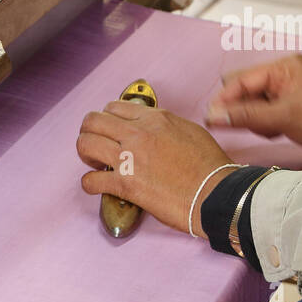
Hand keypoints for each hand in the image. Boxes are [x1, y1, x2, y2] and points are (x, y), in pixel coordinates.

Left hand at [77, 100, 234, 237]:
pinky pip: (90, 180)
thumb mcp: (188, 130)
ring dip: (85, 154)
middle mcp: (138, 133)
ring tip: (96, 164)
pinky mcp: (125, 184)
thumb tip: (150, 126)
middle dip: (89, 133)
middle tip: (96, 147)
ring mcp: (129, 158)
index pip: (113, 107)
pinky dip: (89, 184)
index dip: (106, 120)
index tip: (109, 131)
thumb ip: (163, 124)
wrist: (216, 194)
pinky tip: (97, 186)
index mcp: (154, 118)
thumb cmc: (210, 167)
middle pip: (92, 121)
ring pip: (85, 144)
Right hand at [205, 54, 301, 165]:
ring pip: (250, 106)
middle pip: (243, 91)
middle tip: (249, 125)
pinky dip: (262, 126)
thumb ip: (246, 115)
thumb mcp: (283, 117)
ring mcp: (285, 94)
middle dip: (240, 109)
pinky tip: (275, 133)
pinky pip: (261, 116)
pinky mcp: (288, 111)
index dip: (224, 100)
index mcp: (283, 68)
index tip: (211, 119)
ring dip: (252, 120)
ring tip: (270, 130)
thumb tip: (214, 116)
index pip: (241, 80)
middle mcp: (282, 77)